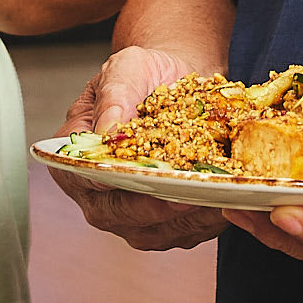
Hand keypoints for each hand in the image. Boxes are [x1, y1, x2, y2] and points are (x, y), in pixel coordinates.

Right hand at [50, 42, 227, 250]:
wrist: (175, 84)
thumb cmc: (143, 76)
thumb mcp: (126, 69)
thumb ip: (115, 95)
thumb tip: (107, 130)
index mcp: (75, 161)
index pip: (89, 180)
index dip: (115, 184)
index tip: (145, 179)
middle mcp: (97, 195)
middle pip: (120, 215)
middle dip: (156, 209)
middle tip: (187, 197)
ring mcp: (130, 215)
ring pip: (155, 232)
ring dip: (187, 220)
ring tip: (215, 200)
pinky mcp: (164, 223)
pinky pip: (184, 233)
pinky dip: (205, 221)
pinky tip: (227, 202)